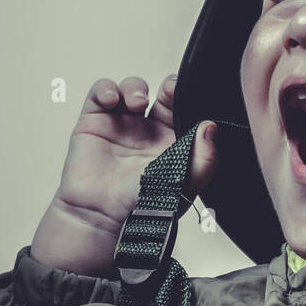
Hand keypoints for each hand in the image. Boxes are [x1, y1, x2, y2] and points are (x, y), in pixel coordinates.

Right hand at [30, 75, 217, 276]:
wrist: (102, 218)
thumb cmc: (142, 206)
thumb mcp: (184, 183)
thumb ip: (205, 158)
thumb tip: (211, 126)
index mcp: (174, 141)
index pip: (186, 109)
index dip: (188, 97)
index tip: (189, 95)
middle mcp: (149, 130)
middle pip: (162, 93)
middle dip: (168, 86)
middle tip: (169, 91)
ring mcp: (122, 124)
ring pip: (132, 89)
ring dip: (135, 87)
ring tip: (137, 102)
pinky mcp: (94, 121)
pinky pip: (101, 93)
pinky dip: (106, 89)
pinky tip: (112, 100)